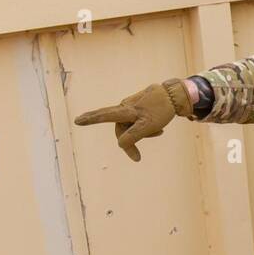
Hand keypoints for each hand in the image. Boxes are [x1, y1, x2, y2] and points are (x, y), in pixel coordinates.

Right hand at [74, 78, 193, 161]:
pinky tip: (160, 128)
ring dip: (143, 134)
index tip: (77, 121)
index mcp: (126, 111)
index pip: (105, 115)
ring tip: (159, 131)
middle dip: (129, 142)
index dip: (91, 119)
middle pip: (120, 129)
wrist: (176, 96)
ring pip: (131, 127)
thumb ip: (133, 136)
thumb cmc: (161, 110)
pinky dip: (147, 128)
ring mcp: (132, 107)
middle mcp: (125, 107)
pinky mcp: (139, 107)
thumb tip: (120, 144)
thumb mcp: (148, 126)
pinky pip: (138, 122)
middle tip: (137, 158)